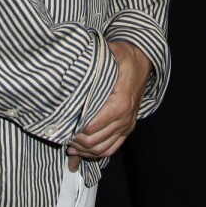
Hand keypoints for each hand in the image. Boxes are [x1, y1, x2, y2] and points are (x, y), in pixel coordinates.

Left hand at [67, 41, 150, 161]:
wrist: (143, 62)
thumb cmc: (124, 58)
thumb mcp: (113, 53)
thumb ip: (99, 60)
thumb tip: (80, 61)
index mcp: (120, 103)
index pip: (92, 127)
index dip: (75, 130)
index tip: (62, 126)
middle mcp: (125, 118)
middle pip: (95, 141)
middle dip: (76, 142)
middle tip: (62, 135)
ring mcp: (127, 125)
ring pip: (103, 149)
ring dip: (84, 150)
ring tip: (70, 145)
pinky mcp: (127, 128)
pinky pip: (112, 148)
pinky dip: (96, 153)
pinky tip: (82, 151)